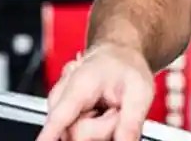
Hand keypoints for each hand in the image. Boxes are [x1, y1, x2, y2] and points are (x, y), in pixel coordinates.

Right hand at [35, 42, 154, 140]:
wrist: (117, 57)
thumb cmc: (125, 67)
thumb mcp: (139, 92)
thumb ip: (130, 123)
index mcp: (80, 84)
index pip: (60, 116)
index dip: (50, 133)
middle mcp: (62, 95)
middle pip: (76, 134)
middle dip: (102, 131)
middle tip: (117, 111)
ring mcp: (59, 107)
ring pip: (75, 136)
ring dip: (98, 130)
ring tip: (109, 110)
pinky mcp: (61, 118)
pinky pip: (75, 135)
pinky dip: (93, 129)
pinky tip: (100, 114)